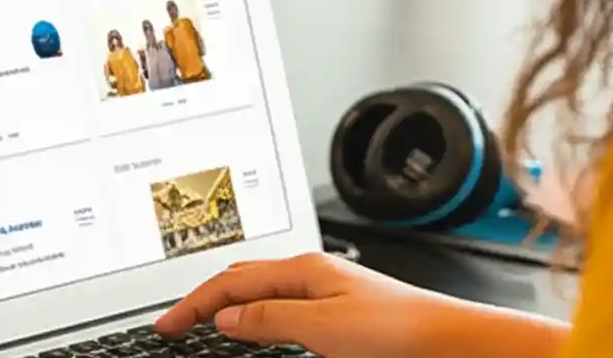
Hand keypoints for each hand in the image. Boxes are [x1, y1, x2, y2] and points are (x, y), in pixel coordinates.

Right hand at [155, 253, 433, 357]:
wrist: (445, 340)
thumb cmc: (395, 328)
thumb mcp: (322, 326)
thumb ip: (269, 319)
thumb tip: (225, 316)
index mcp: (302, 270)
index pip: (231, 282)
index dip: (193, 303)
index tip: (167, 324)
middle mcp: (310, 275)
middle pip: (242, 280)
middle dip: (204, 297)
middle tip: (177, 321)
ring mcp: (324, 292)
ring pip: (260, 293)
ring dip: (229, 305)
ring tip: (205, 321)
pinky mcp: (336, 313)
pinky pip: (281, 309)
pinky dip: (255, 317)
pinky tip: (258, 330)